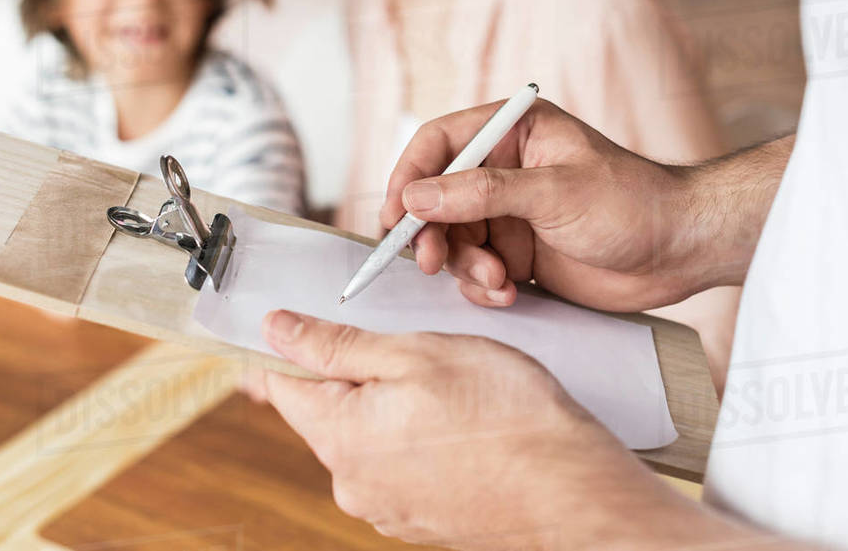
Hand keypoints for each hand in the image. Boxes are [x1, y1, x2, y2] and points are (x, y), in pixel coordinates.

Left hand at [240, 310, 657, 549]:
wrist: (570, 492)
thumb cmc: (505, 416)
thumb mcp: (416, 353)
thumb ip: (339, 344)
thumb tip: (277, 330)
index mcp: (339, 436)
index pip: (279, 385)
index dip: (283, 349)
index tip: (296, 327)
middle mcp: (352, 483)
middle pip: (326, 411)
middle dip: (356, 374)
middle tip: (410, 348)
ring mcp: (386, 507)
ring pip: (367, 436)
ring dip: (391, 407)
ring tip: (450, 389)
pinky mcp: (419, 520)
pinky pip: (399, 465)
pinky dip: (417, 439)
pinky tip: (461, 425)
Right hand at [380, 98, 712, 312]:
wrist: (679, 251)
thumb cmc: (632, 203)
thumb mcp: (556, 192)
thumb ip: (484, 193)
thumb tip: (416, 196)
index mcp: (512, 132)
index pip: (439, 144)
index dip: (409, 177)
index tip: (395, 216)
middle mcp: (502, 169)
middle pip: (435, 198)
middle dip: (431, 234)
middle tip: (431, 263)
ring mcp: (507, 214)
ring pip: (452, 240)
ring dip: (464, 266)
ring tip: (498, 281)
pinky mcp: (516, 254)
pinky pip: (474, 271)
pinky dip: (482, 287)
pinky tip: (511, 293)